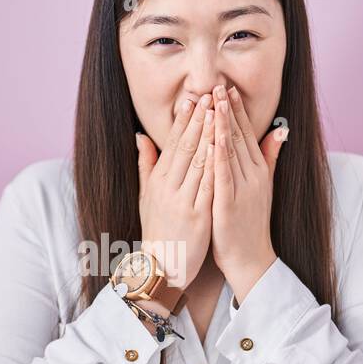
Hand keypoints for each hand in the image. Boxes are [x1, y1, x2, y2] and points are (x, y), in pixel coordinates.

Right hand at [134, 92, 215, 289]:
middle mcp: (168, 188)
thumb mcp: (146, 197)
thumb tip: (140, 136)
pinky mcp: (197, 217)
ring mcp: (182, 202)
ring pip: (197, 162)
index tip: (192, 99)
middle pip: (186, 148)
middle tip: (209, 95)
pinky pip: (208, 186)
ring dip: (209, 135)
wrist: (162, 268)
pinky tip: (223, 148)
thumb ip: (146, 165)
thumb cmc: (158, 230)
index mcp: (158, 182)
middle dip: (198, 120)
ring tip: (219, 113)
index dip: (183, 121)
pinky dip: (215, 165)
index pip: (172, 144)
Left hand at [210, 83, 282, 301]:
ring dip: (222, 124)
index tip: (226, 89)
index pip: (246, 135)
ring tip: (214, 101)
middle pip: (239, 137)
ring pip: (231, 151)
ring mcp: (242, 189)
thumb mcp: (264, 187)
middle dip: (227, 110)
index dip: (236, 111)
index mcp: (258, 171)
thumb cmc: (250, 224)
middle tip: (218, 85)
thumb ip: (271, 157)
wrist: (251, 259)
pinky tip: (213, 138)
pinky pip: (224, 175)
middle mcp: (253, 176)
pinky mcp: (230, 203)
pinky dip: (219, 155)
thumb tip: (281, 130)